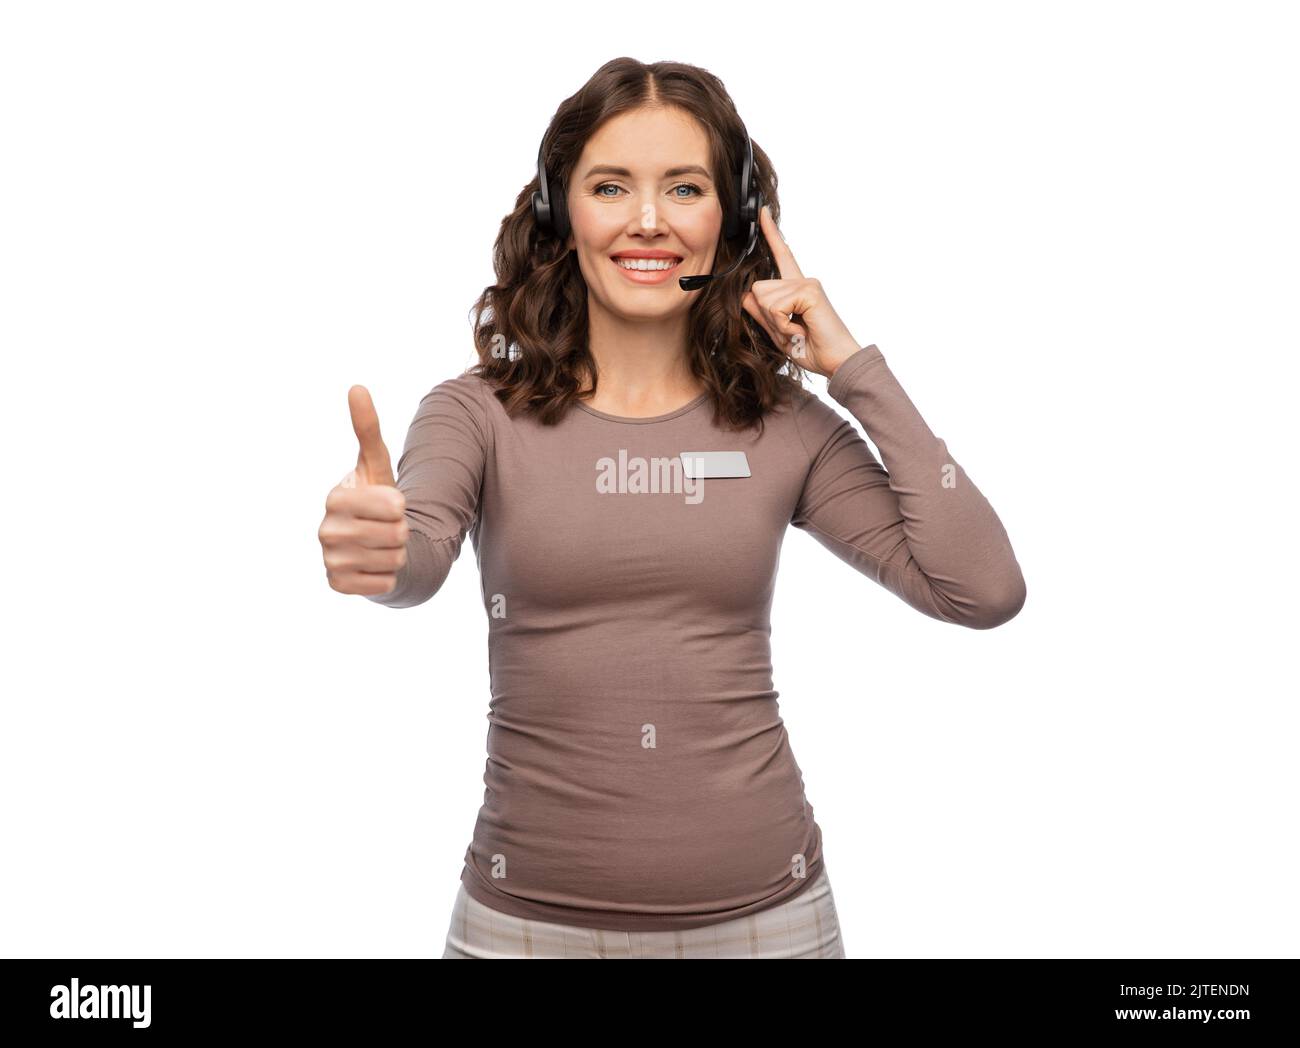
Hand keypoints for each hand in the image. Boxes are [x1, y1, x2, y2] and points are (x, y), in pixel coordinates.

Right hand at [318, 385, 408, 595]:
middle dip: (402, 531)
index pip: (393, 504)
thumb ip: (368, 430)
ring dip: (397, 553)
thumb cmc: (378, 501)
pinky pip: (385, 583)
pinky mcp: (338, 585)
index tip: (391, 505)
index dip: (401, 506)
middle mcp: (325, 530)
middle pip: (396, 533)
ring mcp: (329, 560)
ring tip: (382, 546)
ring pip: (393, 559)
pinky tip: (376, 566)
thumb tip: (357, 387)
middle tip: (388, 528)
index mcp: (334, 498)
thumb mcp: (376, 465)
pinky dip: (389, 576)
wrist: (374, 546)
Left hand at [741, 204, 866, 379]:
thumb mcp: (779, 332)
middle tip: (789, 331)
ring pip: (763, 297)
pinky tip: (799, 332)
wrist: (837, 362)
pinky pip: (775, 306)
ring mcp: (807, 284)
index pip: (781, 256)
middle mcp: (802, 281)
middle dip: (766, 316)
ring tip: (796, 332)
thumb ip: (762, 313)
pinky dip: (782, 326)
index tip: (762, 212)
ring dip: (775, 323)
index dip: (771, 234)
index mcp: (796, 289)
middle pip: (758, 288)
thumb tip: (745, 294)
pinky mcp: (809, 291)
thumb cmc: (812, 349)